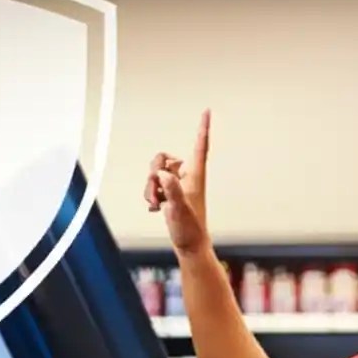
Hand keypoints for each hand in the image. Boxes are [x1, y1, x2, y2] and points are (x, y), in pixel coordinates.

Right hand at [144, 110, 211, 254]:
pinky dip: (150, 194)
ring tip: (157, 204)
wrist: (189, 246)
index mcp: (196, 176)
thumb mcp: (179, 210)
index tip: (207, 111)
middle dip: (153, 173)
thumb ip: (172, 190)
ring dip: (150, 187)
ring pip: (155, 172)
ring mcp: (177, 185)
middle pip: (163, 158)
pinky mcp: (170, 193)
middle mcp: (187, 177)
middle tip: (156, 192)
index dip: (202, 129)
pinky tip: (156, 208)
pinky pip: (153, 184)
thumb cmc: (189, 230)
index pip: (200, 147)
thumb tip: (164, 173)